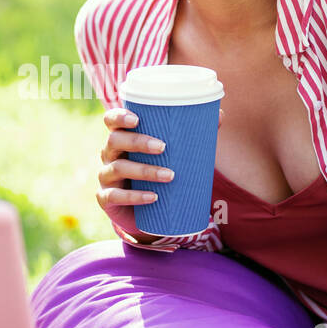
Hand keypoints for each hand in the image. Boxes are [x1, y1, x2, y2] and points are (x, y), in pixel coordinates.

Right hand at [95, 107, 222, 226]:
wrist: (147, 211)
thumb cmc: (158, 170)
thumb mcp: (172, 154)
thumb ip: (192, 136)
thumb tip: (220, 116)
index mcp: (122, 137)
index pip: (111, 121)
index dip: (118, 117)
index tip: (137, 119)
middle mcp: (109, 154)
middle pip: (114, 141)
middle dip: (137, 142)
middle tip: (163, 147)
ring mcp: (106, 176)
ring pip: (117, 168)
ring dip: (144, 171)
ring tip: (169, 175)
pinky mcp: (106, 198)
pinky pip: (115, 196)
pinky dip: (135, 197)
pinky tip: (153, 197)